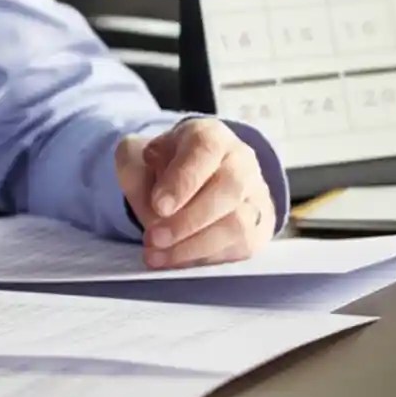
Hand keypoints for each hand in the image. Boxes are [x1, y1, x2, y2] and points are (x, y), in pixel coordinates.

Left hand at [116, 119, 274, 268]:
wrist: (190, 178)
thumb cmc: (162, 165)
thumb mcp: (136, 157)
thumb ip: (137, 176)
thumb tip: (157, 215)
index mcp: (210, 136)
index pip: (204, 151)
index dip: (183, 181)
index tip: (159, 205)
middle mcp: (241, 161)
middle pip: (228, 188)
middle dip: (187, 220)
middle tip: (154, 238)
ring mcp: (255, 195)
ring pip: (238, 224)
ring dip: (194, 246)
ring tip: (157, 255)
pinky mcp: (259, 228)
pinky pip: (239, 248)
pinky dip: (204, 258)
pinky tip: (176, 260)